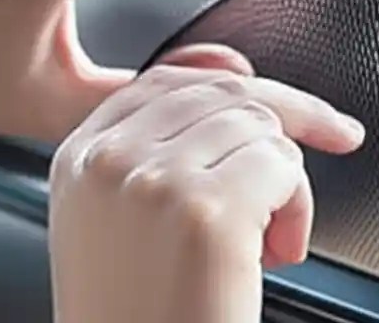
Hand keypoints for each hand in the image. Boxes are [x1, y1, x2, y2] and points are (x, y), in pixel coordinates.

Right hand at [49, 64, 365, 322]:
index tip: (286, 108)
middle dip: (283, 130)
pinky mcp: (205, 211)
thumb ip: (154, 151)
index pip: (168, 81)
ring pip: (261, 127)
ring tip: (269, 244)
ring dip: (287, 186)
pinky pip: (283, 166)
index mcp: (79, 157)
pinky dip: (299, 210)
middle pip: (225, 93)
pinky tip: (276, 253)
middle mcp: (110, 160)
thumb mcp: (119, 221)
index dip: (238, 88)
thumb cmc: (142, 317)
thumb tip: (238, 78)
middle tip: (294, 191)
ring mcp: (154, 180)